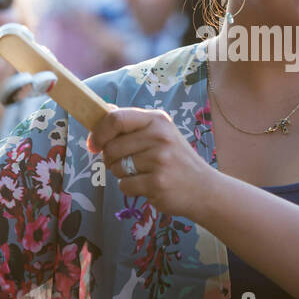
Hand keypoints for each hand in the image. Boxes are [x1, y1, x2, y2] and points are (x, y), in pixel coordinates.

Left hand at [86, 107, 213, 219]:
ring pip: (116, 168)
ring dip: (122, 175)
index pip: (116, 119)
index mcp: (158, 120)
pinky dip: (131, 189)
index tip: (94, 144)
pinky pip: (124, 186)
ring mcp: (159, 160)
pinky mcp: (157, 183)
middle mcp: (159, 136)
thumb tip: (104, 109)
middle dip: (110, 159)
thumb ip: (133, 123)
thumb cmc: (177, 160)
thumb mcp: (161, 133)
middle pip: (111, 147)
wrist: (205, 188)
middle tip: (126, 164)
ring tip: (144, 174)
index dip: (98, 132)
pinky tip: (148, 186)